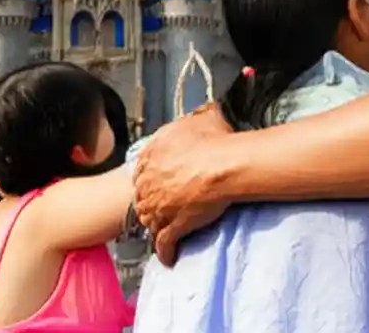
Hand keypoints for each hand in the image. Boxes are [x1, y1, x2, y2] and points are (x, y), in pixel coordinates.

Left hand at [134, 103, 233, 264]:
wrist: (226, 164)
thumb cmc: (217, 140)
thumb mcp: (203, 117)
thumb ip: (196, 117)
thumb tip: (205, 110)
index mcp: (152, 154)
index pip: (142, 170)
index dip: (151, 177)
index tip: (159, 182)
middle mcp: (149, 181)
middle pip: (142, 197)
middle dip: (151, 202)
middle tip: (164, 206)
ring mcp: (158, 206)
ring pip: (149, 221)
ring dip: (156, 226)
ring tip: (165, 231)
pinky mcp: (171, 225)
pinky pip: (163, 244)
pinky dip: (165, 252)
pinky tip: (169, 257)